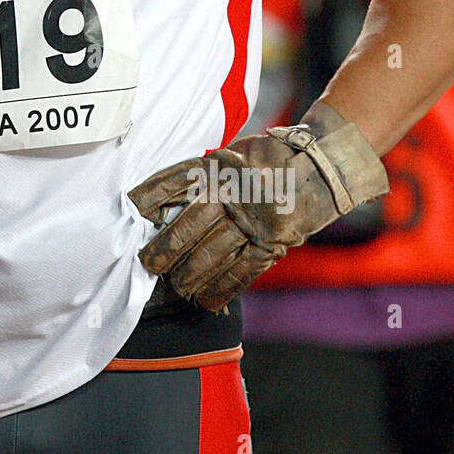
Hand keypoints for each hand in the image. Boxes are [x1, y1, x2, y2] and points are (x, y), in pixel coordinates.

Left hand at [131, 101, 387, 311]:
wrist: (324, 163)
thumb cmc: (269, 158)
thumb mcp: (233, 154)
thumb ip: (205, 175)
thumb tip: (164, 205)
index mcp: (218, 165)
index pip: (173, 183)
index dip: (148, 199)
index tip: (130, 212)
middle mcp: (234, 191)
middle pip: (188, 226)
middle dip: (164, 249)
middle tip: (147, 264)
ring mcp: (255, 218)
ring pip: (212, 253)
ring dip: (190, 275)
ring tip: (176, 286)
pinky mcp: (274, 240)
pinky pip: (243, 270)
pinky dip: (223, 288)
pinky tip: (207, 300)